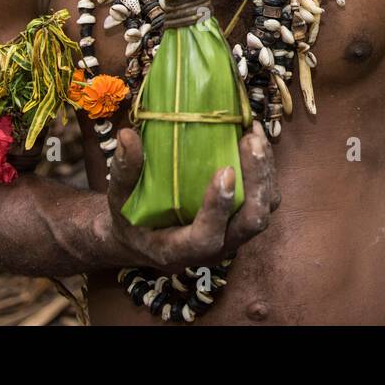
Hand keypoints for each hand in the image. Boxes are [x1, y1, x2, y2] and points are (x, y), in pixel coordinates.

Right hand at [102, 121, 280, 270]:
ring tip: (253, 133)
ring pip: (264, 209)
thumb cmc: (129, 219)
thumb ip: (124, 171)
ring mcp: (232, 235)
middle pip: (251, 224)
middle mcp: (214, 249)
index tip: (224, 170)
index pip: (206, 238)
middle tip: (250, 141)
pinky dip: (265, 168)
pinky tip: (254, 137)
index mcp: (179, 250)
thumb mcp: (119, 198)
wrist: (143, 236)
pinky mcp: (242, 218)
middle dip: (256, 181)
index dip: (218, 208)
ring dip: (265, 171)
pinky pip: (265, 198)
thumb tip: (127, 135)